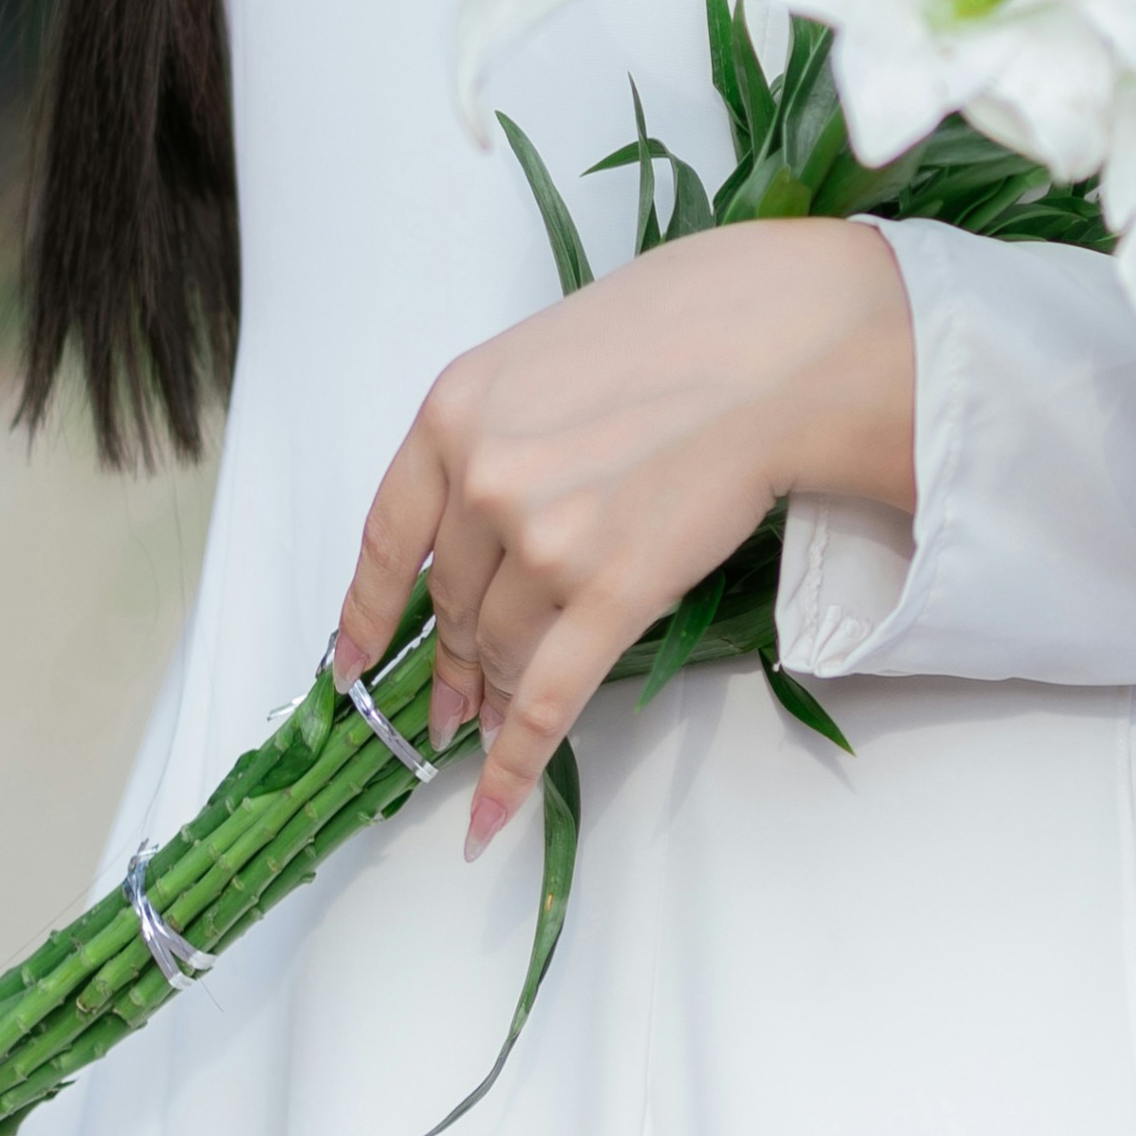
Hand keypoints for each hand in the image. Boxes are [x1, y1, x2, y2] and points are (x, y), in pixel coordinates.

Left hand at [336, 222, 916, 852]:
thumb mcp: (546, 355)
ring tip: (495, 725)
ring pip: (502, 652)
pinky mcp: (613, 594)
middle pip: (453, 603)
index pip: (387, 540)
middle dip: (453, 659)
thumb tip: (491, 514)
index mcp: (453, 412)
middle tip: (452, 699)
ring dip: (496, 698)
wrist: (781, 343)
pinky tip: (487, 811)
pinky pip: (548, 700)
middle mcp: (483, 480)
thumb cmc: (684, 324)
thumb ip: (502, 432)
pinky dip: (514, 764)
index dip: (368, 614)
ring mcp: (544, 541)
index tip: (353, 662)